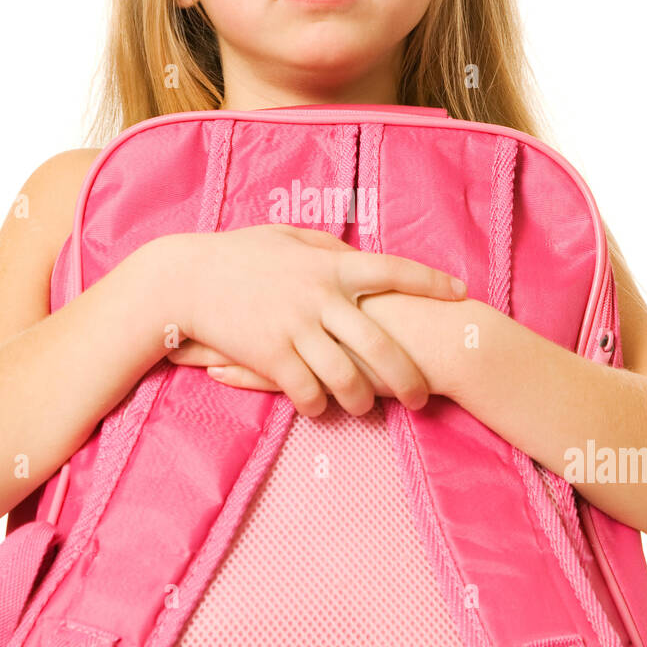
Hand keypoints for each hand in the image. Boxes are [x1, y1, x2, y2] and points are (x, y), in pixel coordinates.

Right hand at [150, 223, 466, 417]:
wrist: (186, 278)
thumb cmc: (239, 254)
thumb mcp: (288, 237)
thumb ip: (328, 247)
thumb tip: (359, 255)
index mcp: (329, 264)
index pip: (393, 270)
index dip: (430, 283)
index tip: (460, 293)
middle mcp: (319, 297)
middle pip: (380, 345)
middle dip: (408, 376)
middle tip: (424, 398)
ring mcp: (295, 329)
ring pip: (347, 377)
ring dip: (362, 400)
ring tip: (368, 408)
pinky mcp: (270, 356)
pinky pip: (306, 391)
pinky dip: (318, 406)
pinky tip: (321, 409)